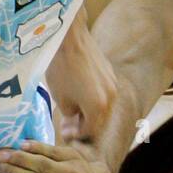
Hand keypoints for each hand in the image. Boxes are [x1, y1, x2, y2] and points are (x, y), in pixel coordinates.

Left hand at [45, 12, 118, 140]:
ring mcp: (112, 83)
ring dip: (89, 112)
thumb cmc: (62, 69)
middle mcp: (110, 97)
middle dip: (83, 125)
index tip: (65, 133)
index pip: (89, 130)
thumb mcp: (60, 99)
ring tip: (73, 110)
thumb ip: (70, 115)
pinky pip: (103, 92)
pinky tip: (80, 95)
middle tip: (69, 126)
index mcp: (98, 107)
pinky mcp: (109, 72)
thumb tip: (74, 117)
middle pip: (99, 120)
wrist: (70, 38)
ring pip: (102, 106)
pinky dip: (93, 98)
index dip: (76, 134)